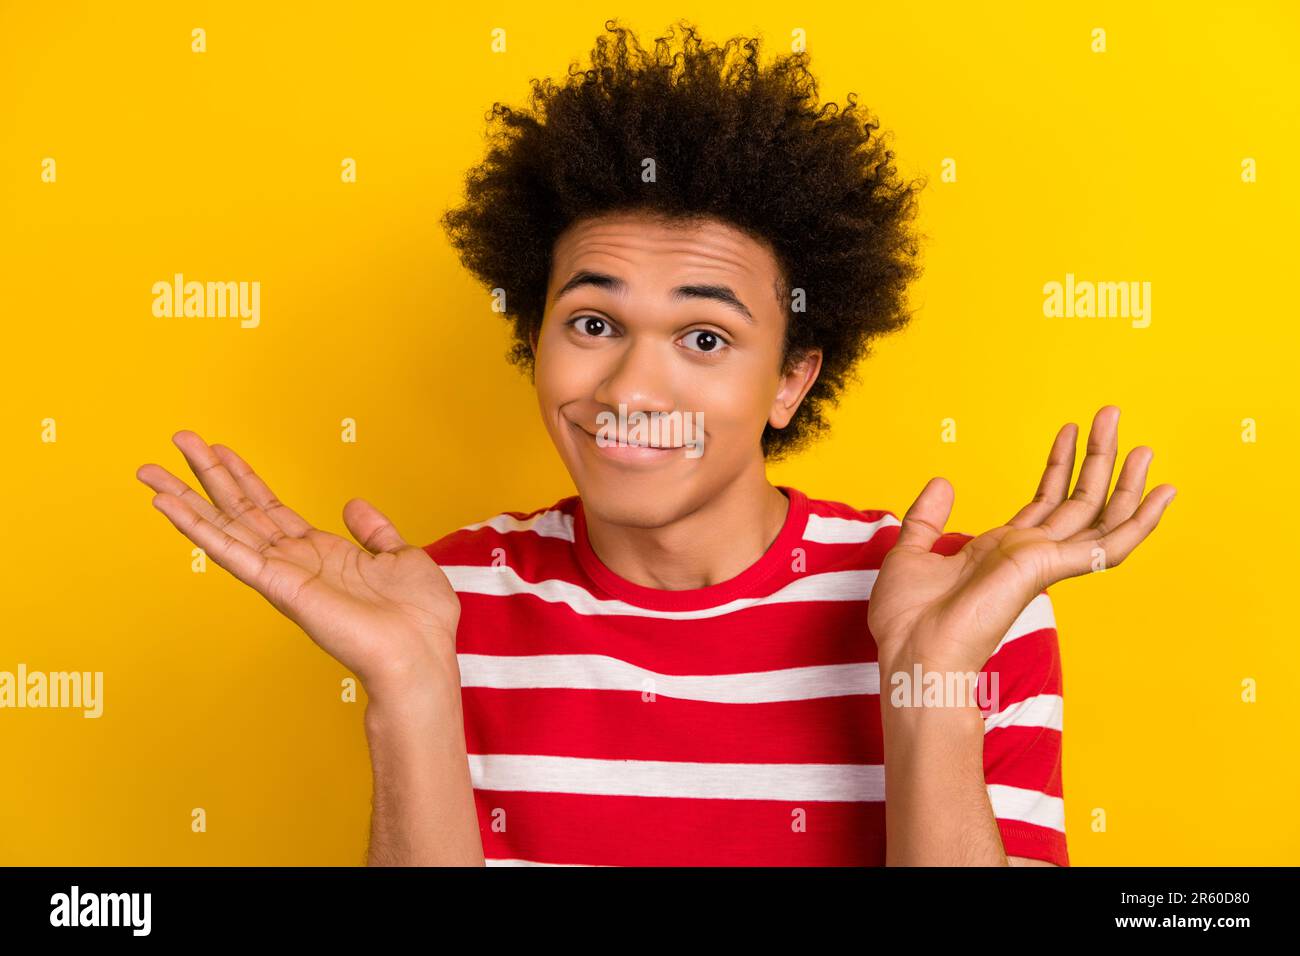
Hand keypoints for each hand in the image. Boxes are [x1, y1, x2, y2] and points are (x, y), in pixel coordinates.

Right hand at [136, 431, 460, 699]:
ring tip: (151, 471)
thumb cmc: (418, 618)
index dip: (245, 477)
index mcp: (323, 554)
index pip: (271, 508)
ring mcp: (283, 575)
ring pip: (225, 527)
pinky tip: (168, 507)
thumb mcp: (402, 557)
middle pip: (240, 509)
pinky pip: (230, 552)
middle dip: (208, 474)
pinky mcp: (279, 587)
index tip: (220, 449)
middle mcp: (295, 563)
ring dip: (186, 498)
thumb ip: (374, 531)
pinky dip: (197, 528)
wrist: (421, 653)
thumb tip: (354, 505)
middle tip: (178, 439)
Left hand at [867, 405, 1175, 675]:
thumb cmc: (906, 619)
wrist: (910, 653)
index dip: (1059, 465)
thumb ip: (928, 517)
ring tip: (1145, 446)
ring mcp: (1043, 563)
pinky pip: (1109, 546)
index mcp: (1001, 552)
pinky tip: (1162, 496)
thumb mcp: (911, 551)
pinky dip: (1140, 521)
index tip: (1070, 430)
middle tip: (1112, 415)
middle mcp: (1028, 556)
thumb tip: (942, 482)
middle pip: (1078, 501)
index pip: (1044, 503)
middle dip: (1097, 458)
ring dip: (1125, 482)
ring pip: (1100, 518)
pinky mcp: (1049, 570)